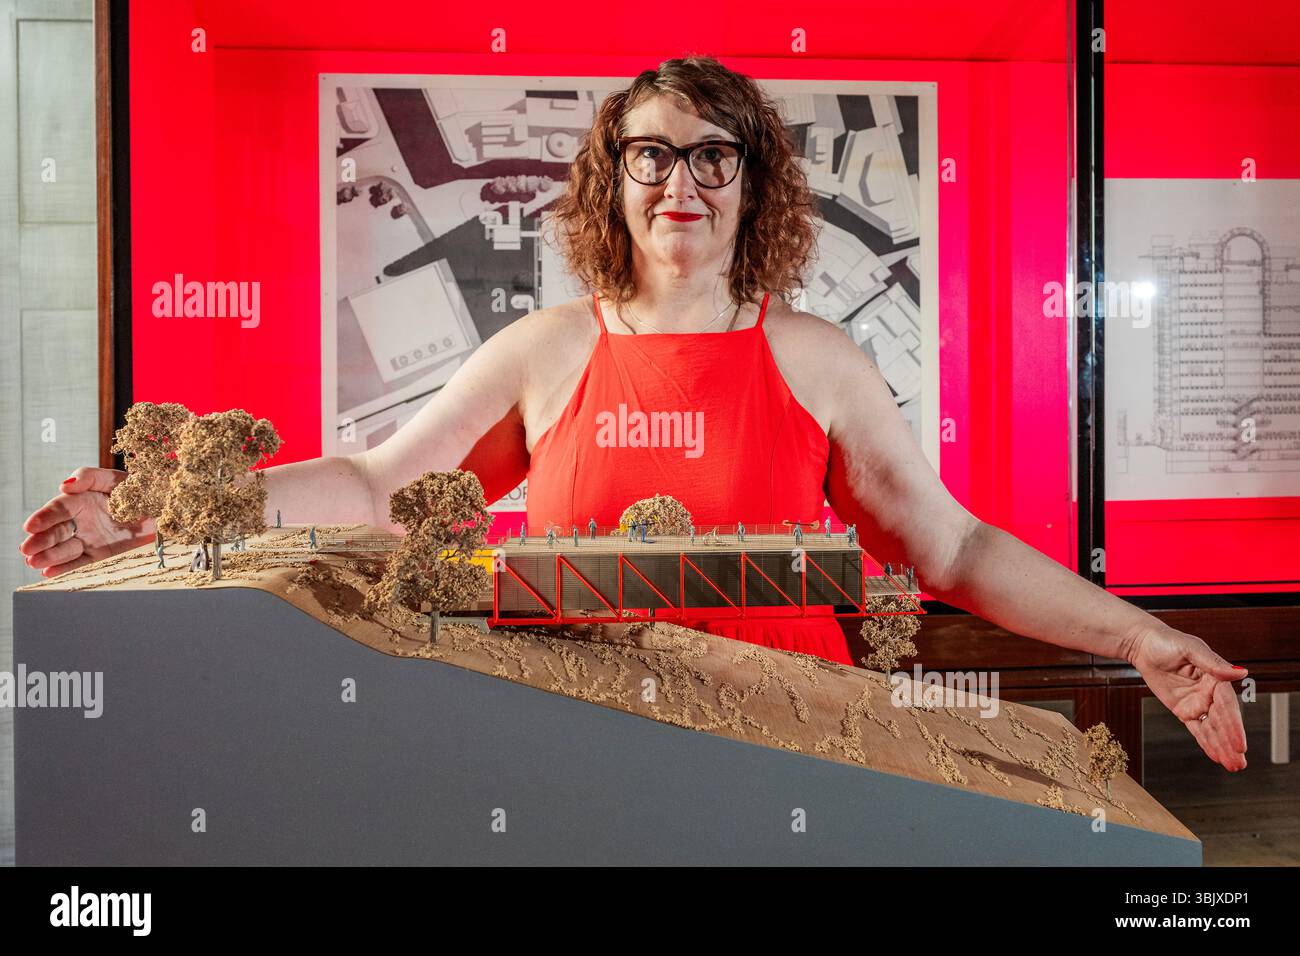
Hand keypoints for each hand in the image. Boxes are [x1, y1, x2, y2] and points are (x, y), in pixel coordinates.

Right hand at [17, 467, 154, 576]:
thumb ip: (90, 477)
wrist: (168, 509)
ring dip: (48, 556)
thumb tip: (64, 485)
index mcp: (82, 500)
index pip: (58, 509)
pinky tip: (49, 572)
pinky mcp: (101, 555)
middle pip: (56, 531)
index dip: (44, 517)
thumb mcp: (117, 478)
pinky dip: (66, 568)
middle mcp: (81, 520)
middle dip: (40, 541)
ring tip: (34, 562)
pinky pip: (82, 563)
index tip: (31, 526)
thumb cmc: (142, 489)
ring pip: (65, 548)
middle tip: (27, 550)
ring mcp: (90, 539)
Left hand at [1129, 624, 1247, 770]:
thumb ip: (1214, 663)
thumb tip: (1241, 672)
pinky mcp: (1183, 710)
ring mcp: (1197, 702)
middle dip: (1231, 742)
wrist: (1143, 646)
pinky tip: (1216, 756)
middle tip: (1239, 762)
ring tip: (1232, 765)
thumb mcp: (1191, 648)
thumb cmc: (1167, 641)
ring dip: (1222, 747)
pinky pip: (1196, 729)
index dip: (1235, 726)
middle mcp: (1210, 693)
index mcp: (1217, 678)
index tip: (1241, 744)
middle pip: (1222, 721)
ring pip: (1211, 729)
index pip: (1228, 706)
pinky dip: (1206, 743)